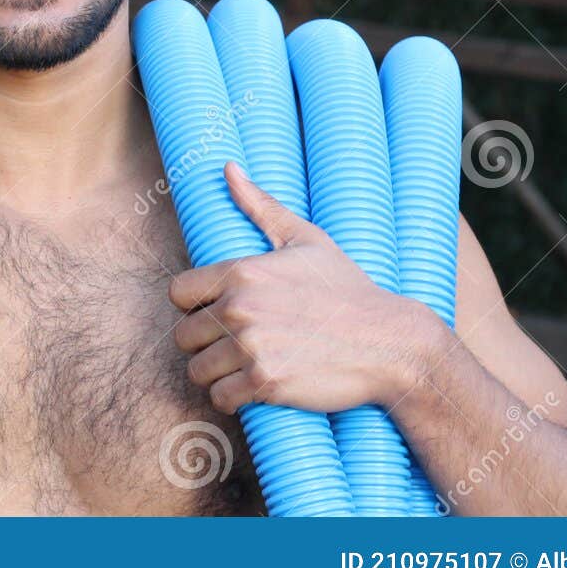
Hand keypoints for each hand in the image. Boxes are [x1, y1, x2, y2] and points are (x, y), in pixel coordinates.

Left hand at [169, 160, 445, 416]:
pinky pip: (220, 398)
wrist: (388, 342)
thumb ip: (261, 206)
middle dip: (204, 343)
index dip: (193, 306)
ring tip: (242, 368)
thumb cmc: (347, 290)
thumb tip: (228, 168)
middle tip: (233, 345)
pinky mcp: (265, 383)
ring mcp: (251, 347)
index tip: (215, 314)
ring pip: (197, 370)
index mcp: (242, 271)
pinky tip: (252, 389)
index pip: (178, 294)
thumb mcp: (306, 240)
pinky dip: (231, 398)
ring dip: (216, 373)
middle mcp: (240, 308)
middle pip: (183, 336)